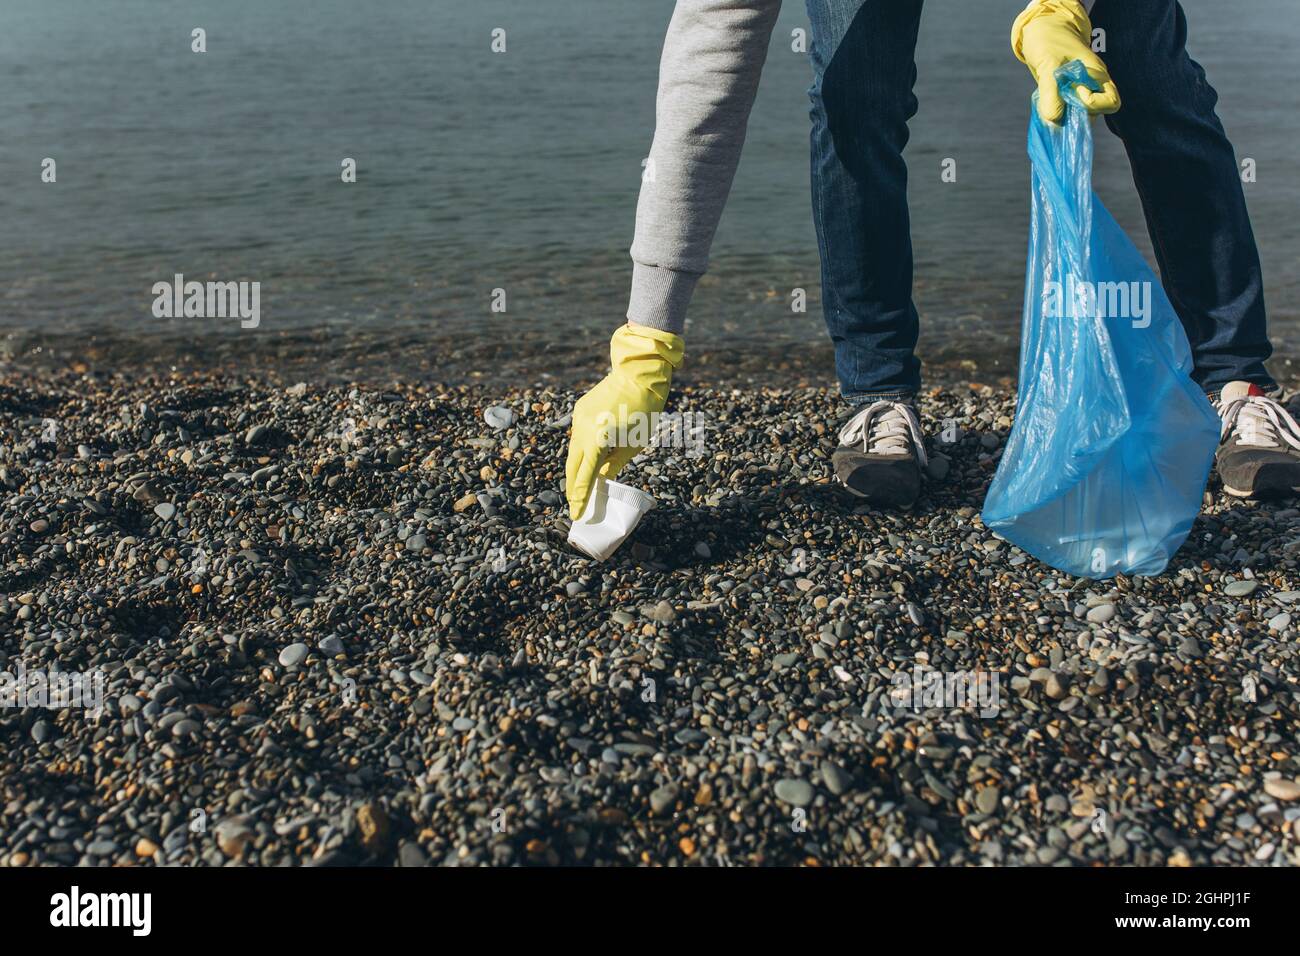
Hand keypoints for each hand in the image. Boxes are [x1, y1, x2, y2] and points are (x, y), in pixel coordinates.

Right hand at [565, 324, 683, 519]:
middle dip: (573, 487)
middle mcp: (582, 429)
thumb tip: (600, 481)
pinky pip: (577, 435)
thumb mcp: (634, 444)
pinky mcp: (579, 409)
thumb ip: (614, 465)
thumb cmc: (644, 411)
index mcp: (598, 440)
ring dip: (576, 468)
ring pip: (572, 450)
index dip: (581, 498)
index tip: (577, 515)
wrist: (638, 374)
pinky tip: (587, 457)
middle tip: (575, 504)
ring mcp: (578, 418)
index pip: (586, 477)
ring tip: (580, 486)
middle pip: (572, 466)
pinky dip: (581, 448)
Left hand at [1012, 0, 1120, 124]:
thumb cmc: (1049, 41)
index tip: (1074, 90)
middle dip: (1073, 113)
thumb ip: (1051, 92)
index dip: (1092, 103)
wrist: (1041, 32)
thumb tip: (1054, 119)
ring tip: (1046, 99)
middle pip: (1093, 114)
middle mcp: (1092, 86)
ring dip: (1060, 115)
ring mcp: (1079, 91)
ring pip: (1076, 116)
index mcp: (1097, 75)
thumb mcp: (1049, 64)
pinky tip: (1043, 100)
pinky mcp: (1066, 95)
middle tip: (1054, 99)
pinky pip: (1064, 112)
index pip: (1111, 102)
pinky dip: (1053, 111)